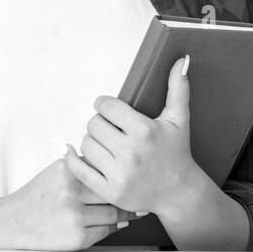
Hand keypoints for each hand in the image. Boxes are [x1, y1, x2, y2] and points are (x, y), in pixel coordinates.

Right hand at [0, 157, 139, 250]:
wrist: (14, 222)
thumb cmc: (38, 196)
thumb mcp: (56, 172)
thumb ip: (81, 165)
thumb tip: (113, 163)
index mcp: (67, 171)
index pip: (105, 168)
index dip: (121, 172)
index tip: (134, 173)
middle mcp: (70, 193)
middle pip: (112, 190)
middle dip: (127, 193)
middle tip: (140, 192)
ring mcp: (74, 217)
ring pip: (113, 212)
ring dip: (124, 212)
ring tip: (133, 210)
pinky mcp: (76, 238)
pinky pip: (105, 230)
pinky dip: (114, 226)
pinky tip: (118, 222)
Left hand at [64, 55, 200, 215]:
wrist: (179, 192)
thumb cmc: (177, 152)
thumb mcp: (179, 119)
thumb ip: (178, 87)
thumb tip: (181, 59)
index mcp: (145, 131)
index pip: (106, 106)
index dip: (104, 104)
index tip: (108, 108)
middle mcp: (131, 153)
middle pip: (94, 124)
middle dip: (99, 122)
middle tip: (108, 127)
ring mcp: (119, 174)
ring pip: (86, 144)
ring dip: (92, 140)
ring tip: (104, 142)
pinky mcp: (110, 191)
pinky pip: (79, 170)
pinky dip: (71, 159)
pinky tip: (73, 151)